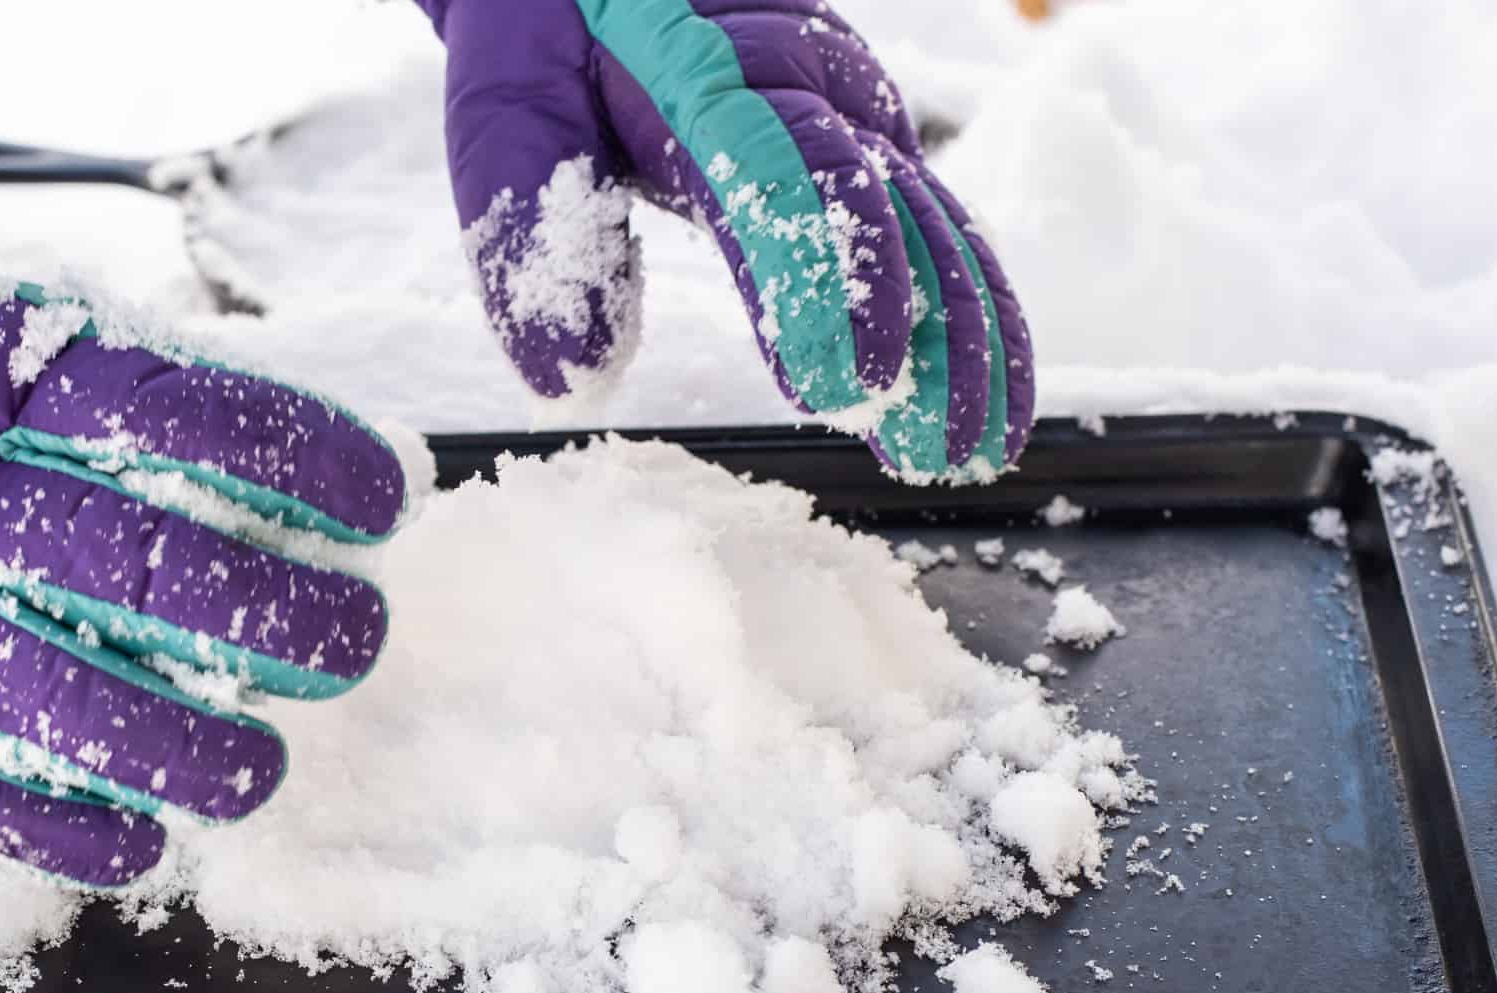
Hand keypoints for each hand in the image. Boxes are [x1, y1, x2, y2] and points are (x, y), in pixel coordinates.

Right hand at [0, 112, 405, 886]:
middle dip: (272, 621)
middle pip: (133, 568)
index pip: (174, 419)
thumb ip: (124, 395)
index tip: (384, 504)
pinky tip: (143, 844)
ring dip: (184, 750)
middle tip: (355, 642)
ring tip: (262, 768)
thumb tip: (304, 474)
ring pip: (53, 697)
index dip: (296, 465)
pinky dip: (56, 827)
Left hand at [420, 0, 1033, 478]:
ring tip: (973, 447)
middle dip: (918, 339)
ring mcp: (855, 107)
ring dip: (963, 340)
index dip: (819, 289)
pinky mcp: (873, 136)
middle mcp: (810, 82)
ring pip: (931, 225)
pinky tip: (991, 392)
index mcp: (711, 73)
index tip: (837, 389)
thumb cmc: (546, 27)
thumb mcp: (505, 104)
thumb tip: (571, 379)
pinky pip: (939, 225)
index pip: (786, 182)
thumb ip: (533, 230)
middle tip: (926, 447)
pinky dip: (972, 310)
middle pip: (884, 212)